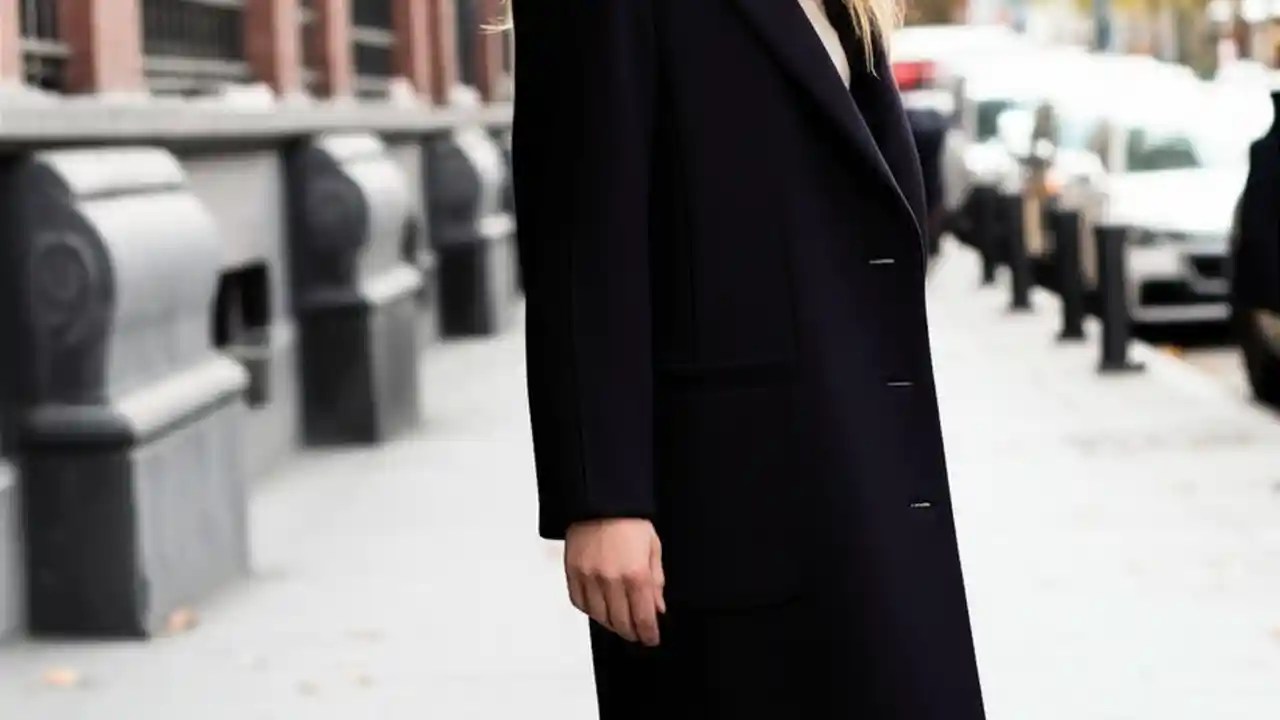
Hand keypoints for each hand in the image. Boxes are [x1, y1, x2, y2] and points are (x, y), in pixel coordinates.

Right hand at [564, 518, 665, 646]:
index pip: (643, 618)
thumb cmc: (629, 520)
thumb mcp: (653, 547)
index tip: (651, 638)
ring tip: (620, 623)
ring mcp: (589, 577)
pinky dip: (591, 611)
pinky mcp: (573, 573)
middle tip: (638, 634)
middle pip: (621, 623)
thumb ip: (656, 580)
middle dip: (632, 633)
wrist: (600, 500)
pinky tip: (600, 609)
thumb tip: (657, 607)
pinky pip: (580, 603)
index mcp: (636, 574)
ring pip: (599, 617)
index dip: (648, 634)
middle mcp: (611, 580)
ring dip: (612, 624)